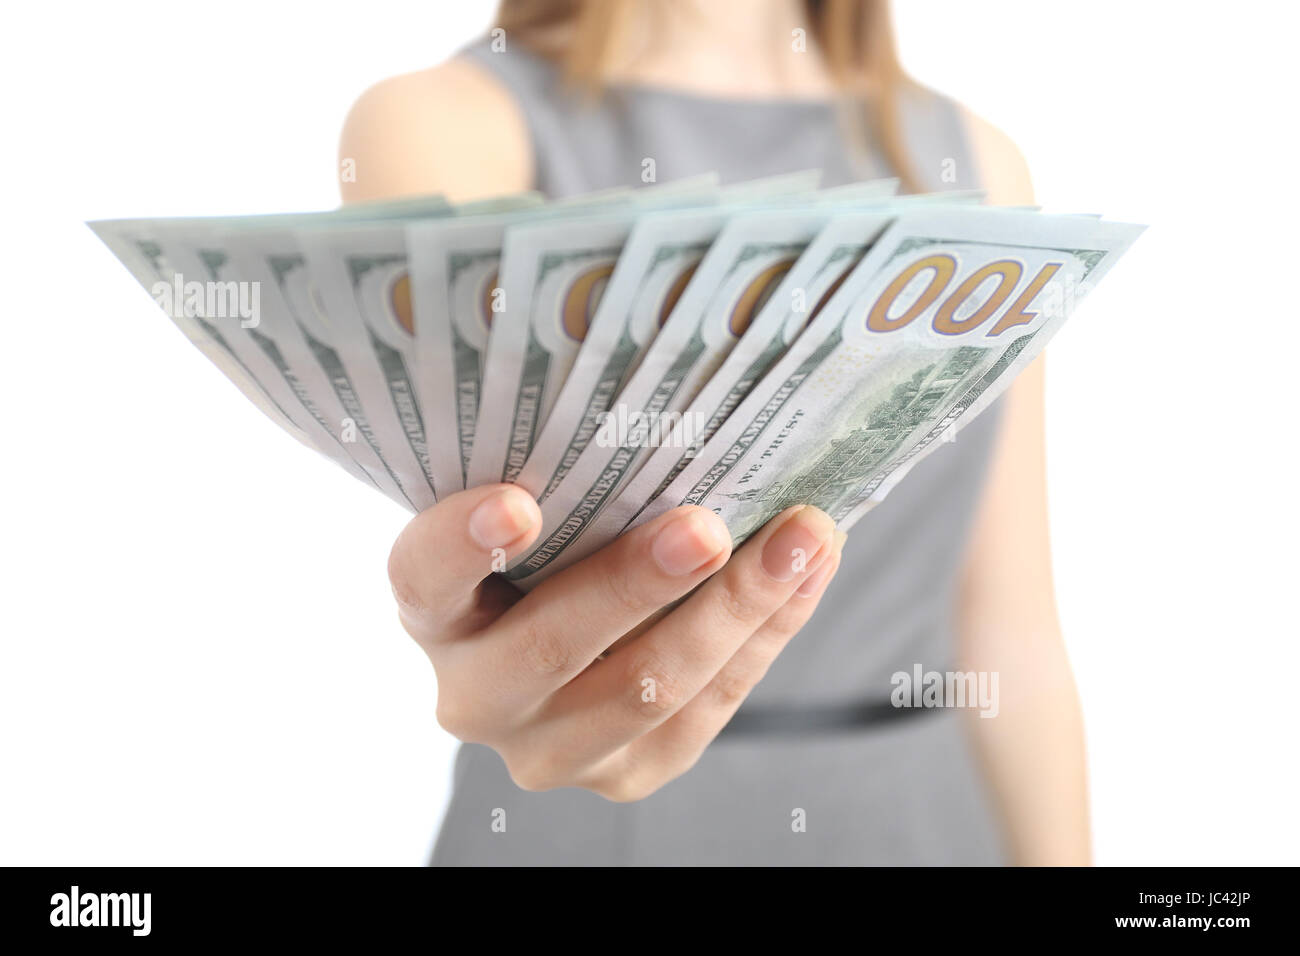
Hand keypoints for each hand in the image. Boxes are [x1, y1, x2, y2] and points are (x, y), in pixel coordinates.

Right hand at [387, 483, 844, 800]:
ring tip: (801, 538)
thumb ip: (572, 489)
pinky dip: (767, 632)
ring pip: (647, 688)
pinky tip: (808, 573)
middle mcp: (475, 695)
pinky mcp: (627, 773)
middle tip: (704, 530)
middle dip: (634, 584)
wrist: (585, 655)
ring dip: (736, 607)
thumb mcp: (541, 520)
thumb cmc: (560, 557)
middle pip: (548, 646)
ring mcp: (550, 748)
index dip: (462, 543)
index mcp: (436, 613)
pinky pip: (709, 707)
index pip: (424, 577)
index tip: (516, 503)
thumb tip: (680, 413)